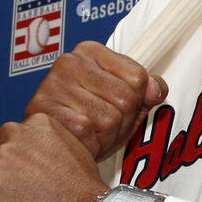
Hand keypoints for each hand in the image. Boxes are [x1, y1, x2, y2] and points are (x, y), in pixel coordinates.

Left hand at [0, 113, 107, 201]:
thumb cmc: (86, 193)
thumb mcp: (76, 149)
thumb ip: (52, 144)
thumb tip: (39, 157)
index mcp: (35, 124)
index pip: (9, 144)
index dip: (14, 166)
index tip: (23, 180)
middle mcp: (11, 138)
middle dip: (1, 180)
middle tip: (23, 199)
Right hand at [25, 41, 166, 161]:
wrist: (53, 150)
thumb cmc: (88, 122)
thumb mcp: (123, 104)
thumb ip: (145, 93)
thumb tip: (157, 88)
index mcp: (91, 52)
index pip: (138, 76)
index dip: (137, 101)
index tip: (119, 106)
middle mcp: (70, 62)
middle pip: (126, 98)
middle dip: (122, 121)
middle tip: (104, 126)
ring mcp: (54, 84)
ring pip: (109, 118)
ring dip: (106, 135)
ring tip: (91, 133)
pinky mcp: (44, 109)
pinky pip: (87, 130)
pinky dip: (89, 142)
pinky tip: (78, 140)